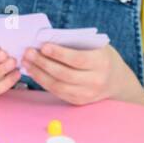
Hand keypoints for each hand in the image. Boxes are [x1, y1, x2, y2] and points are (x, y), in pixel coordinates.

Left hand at [23, 43, 143, 105]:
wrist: (116, 80)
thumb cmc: (101, 56)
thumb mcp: (95, 46)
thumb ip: (75, 44)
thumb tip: (46, 41)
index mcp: (101, 62)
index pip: (77, 59)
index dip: (59, 54)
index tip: (43, 46)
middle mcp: (96, 80)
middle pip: (64, 74)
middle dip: (43, 63)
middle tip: (28, 53)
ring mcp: (87, 94)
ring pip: (58, 86)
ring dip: (39, 74)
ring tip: (27, 62)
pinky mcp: (79, 101)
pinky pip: (58, 92)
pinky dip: (43, 82)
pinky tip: (34, 72)